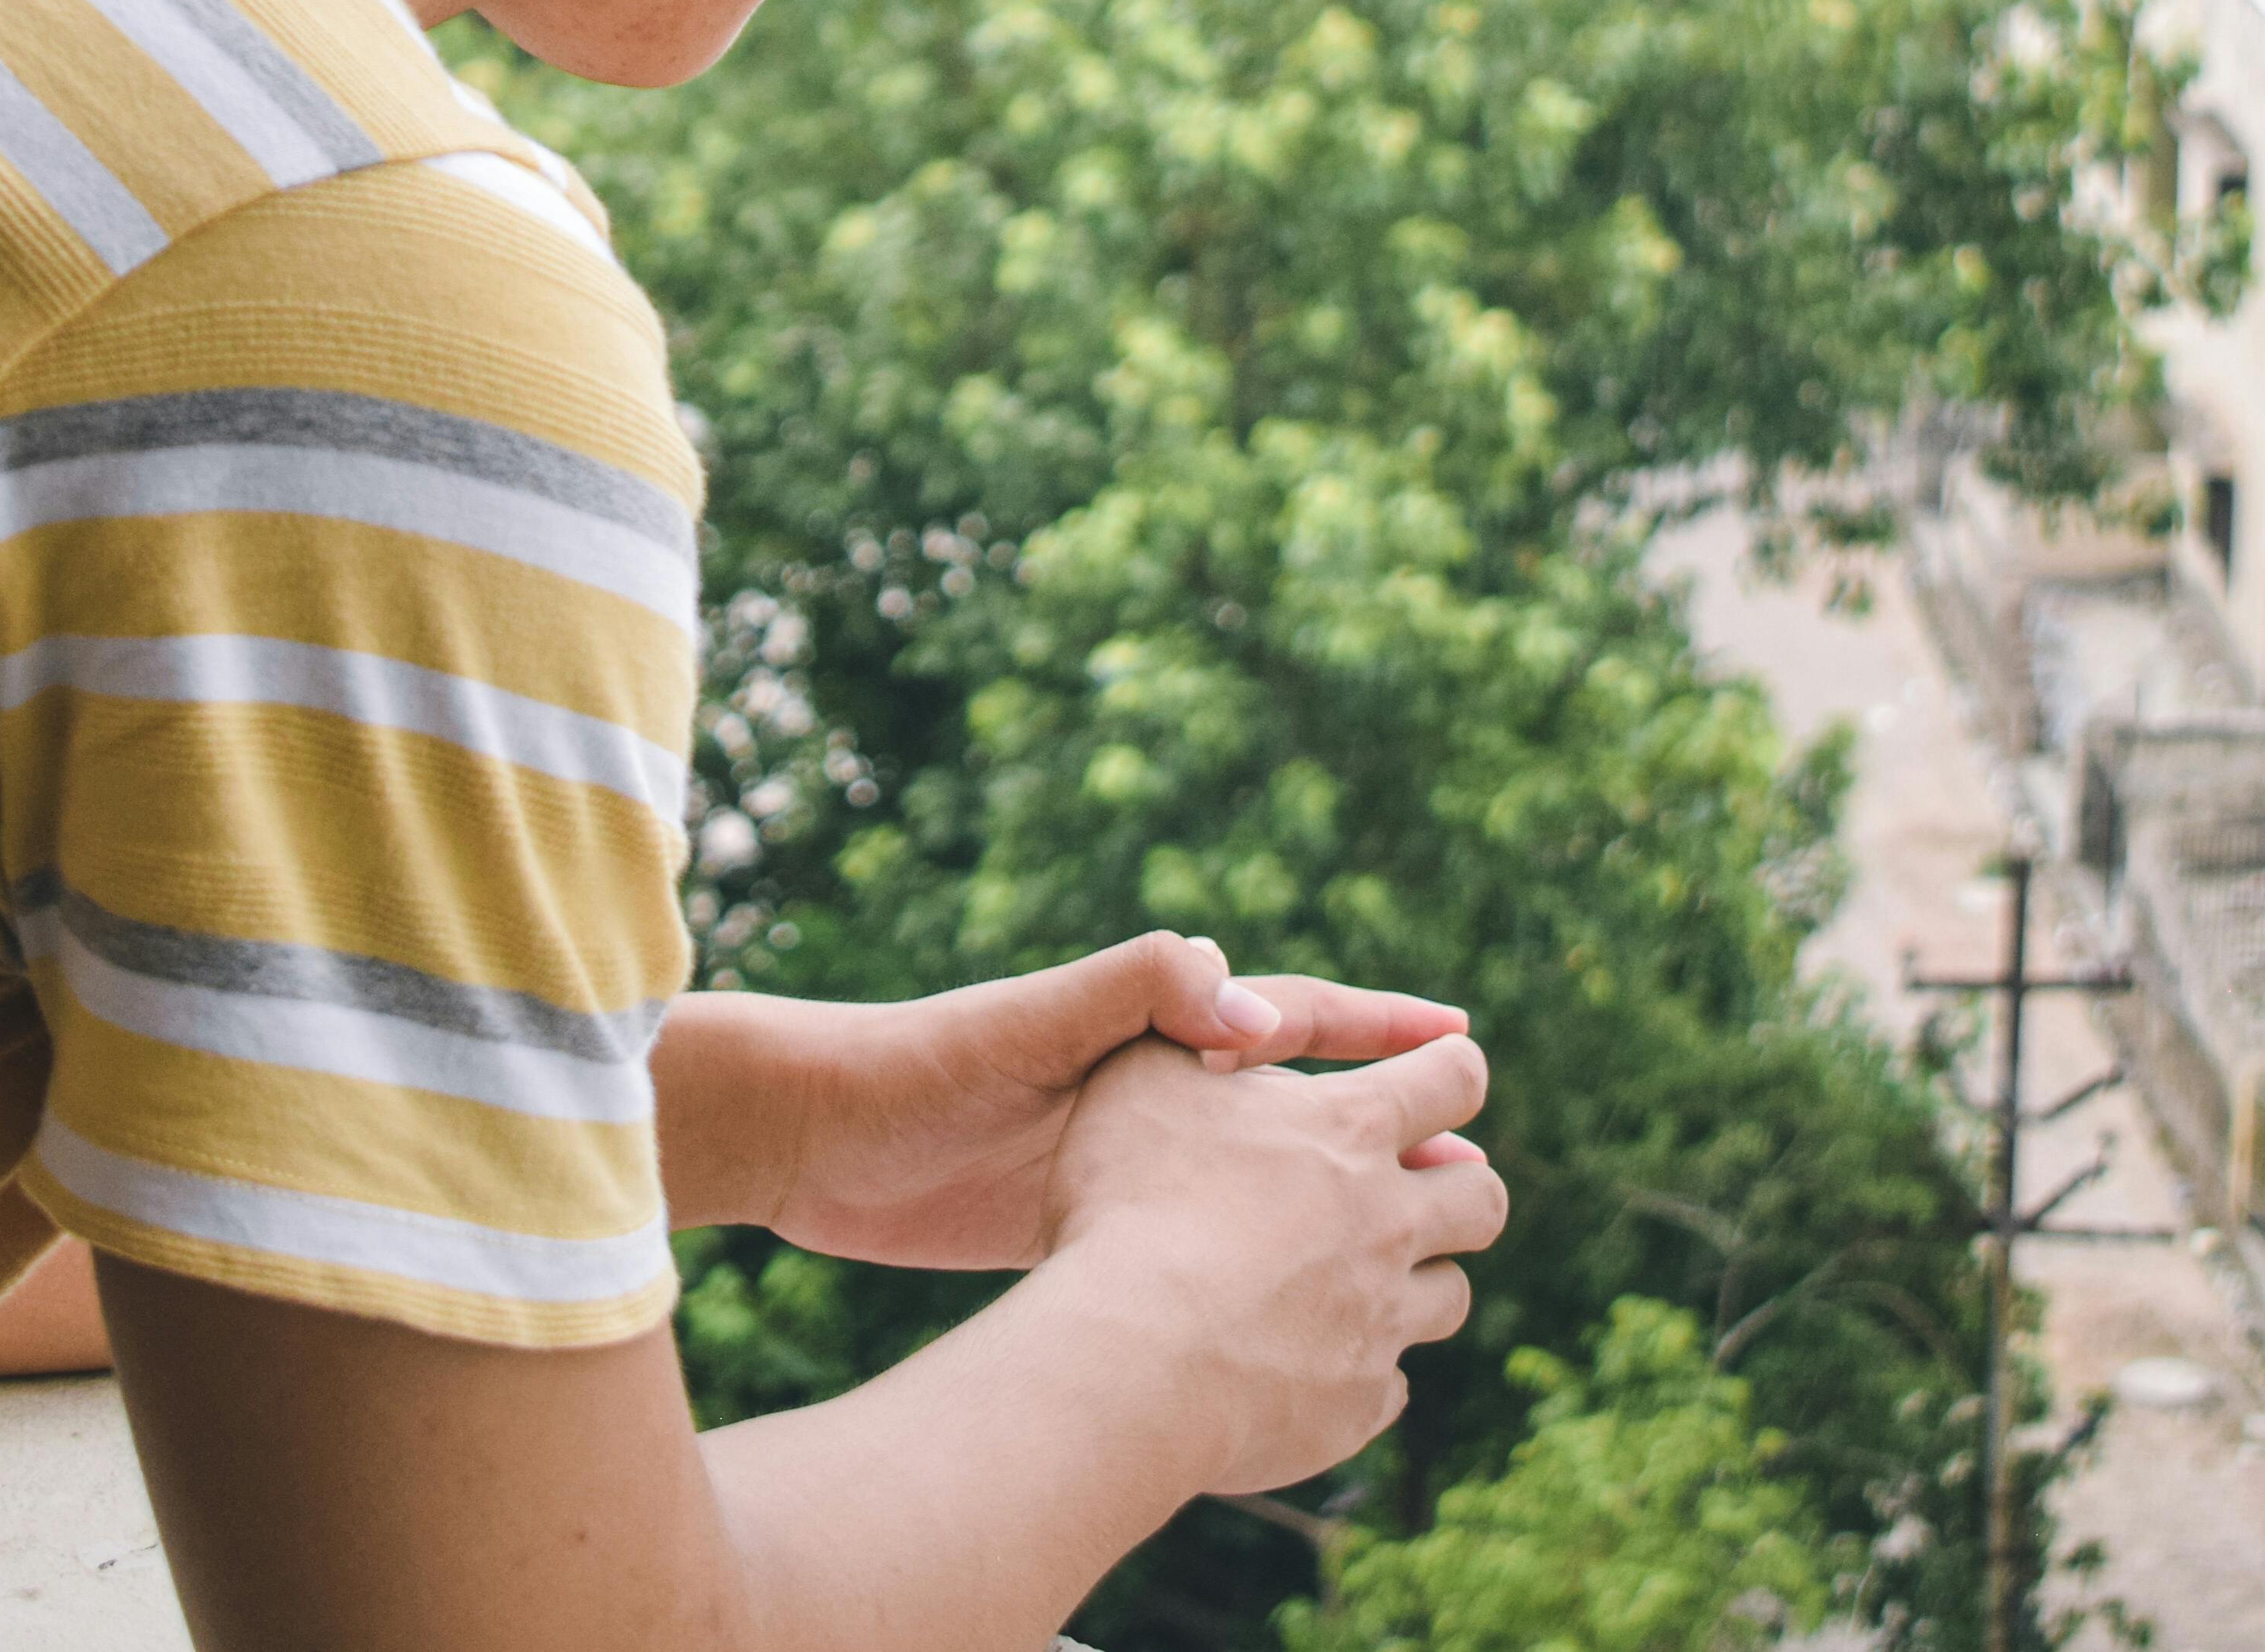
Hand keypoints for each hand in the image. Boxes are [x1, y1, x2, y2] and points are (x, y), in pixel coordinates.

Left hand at [654, 933, 1470, 1270]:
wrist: (816, 1139)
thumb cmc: (916, 1068)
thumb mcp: (1030, 1020)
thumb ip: (1135, 991)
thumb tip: (1247, 999)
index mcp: (1144, 1022)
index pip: (1284, 1012)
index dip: (1373, 1023)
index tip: (1458, 1035)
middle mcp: (1145, 1080)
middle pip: (1292, 1093)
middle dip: (1376, 1111)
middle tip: (1469, 1148)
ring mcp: (1120, 1151)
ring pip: (1255, 1169)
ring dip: (1329, 1188)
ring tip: (1410, 1225)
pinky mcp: (1087, 1217)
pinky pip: (1198, 1231)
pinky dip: (1256, 1253)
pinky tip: (1298, 1294)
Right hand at [1040, 1022, 1505, 1501]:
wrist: (1130, 1361)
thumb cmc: (1126, 1203)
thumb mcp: (1142, 1075)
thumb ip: (1192, 1020)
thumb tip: (1230, 979)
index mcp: (1348, 1130)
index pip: (1451, 1079)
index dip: (1455, 1068)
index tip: (1449, 1068)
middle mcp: (1386, 1223)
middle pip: (1483, 1197)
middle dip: (1464, 1185)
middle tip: (1425, 1187)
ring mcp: (1381, 1321)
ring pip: (1450, 1297)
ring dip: (1419, 1282)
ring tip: (1364, 1282)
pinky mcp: (1359, 1406)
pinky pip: (1391, 1387)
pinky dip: (1363, 1370)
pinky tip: (1314, 1363)